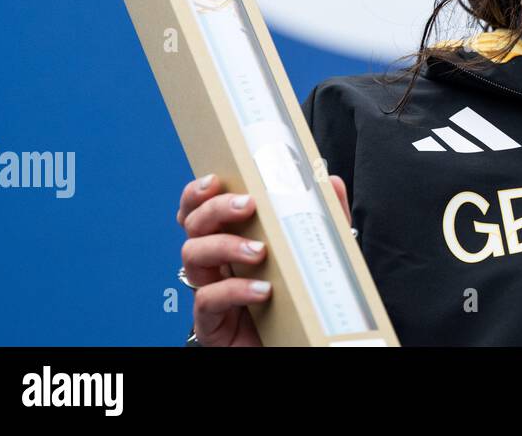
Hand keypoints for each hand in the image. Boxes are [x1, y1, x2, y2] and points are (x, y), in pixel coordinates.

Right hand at [176, 173, 350, 345]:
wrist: (301, 341)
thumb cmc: (300, 297)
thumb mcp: (316, 251)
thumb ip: (324, 217)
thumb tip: (329, 181)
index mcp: (232, 240)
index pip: (201, 210)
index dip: (198, 193)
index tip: (215, 180)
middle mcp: (215, 264)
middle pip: (194, 225)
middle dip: (216, 209)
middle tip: (248, 205)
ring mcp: (210, 291)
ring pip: (193, 255)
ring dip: (225, 245)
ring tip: (260, 252)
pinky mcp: (212, 323)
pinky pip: (207, 300)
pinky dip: (234, 290)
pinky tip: (262, 290)